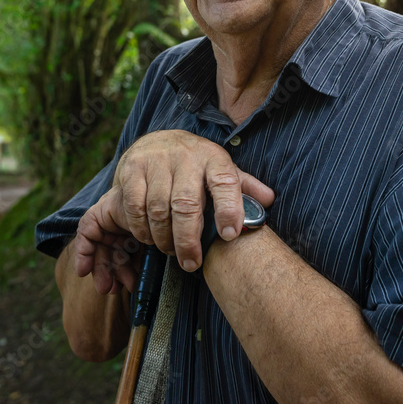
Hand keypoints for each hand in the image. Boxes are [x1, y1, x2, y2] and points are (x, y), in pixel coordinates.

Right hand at [75, 130, 273, 290]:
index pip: (225, 182)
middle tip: (190, 263)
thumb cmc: (196, 165)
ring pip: (158, 209)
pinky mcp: (133, 167)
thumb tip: (269, 200)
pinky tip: (149, 237)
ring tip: (169, 251)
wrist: (158, 140)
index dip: (229, 209)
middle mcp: (186, 156)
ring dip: (163, 238)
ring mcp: (157, 160)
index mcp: (214, 158)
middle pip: (186, 204)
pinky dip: (141, 228)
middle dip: (188, 240)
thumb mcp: (221, 170)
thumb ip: (244, 186)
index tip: (230, 235)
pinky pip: (135, 206)